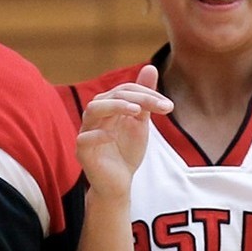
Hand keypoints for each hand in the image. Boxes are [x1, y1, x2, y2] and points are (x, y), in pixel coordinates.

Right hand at [77, 65, 171, 198]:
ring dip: (115, 107)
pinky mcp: (82, 152)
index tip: (168, 106)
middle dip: (136, 97)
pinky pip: (84, 138)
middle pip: (110, 96)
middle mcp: (95, 116)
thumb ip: (144, 98)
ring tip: (136, 111)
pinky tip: (113, 135)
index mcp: (108, 107)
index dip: (146, 93)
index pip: (124, 90)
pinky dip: (98, 135)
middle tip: (159, 106)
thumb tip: (151, 67)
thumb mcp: (140, 122)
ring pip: (92, 110)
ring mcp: (86, 133)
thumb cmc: (126, 151)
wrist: (118, 183)